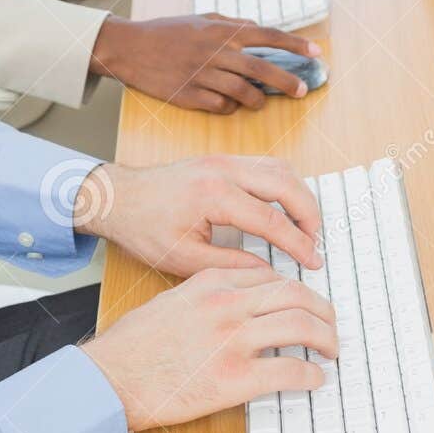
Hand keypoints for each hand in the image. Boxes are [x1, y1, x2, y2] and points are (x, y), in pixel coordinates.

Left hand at [74, 155, 323, 275]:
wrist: (118, 198)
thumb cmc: (143, 228)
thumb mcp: (184, 259)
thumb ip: (230, 266)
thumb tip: (268, 274)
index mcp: (213, 195)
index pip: (270, 219)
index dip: (297, 242)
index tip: (313, 260)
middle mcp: (222, 169)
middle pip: (286, 184)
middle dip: (309, 214)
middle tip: (315, 243)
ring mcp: (223, 159)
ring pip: (280, 167)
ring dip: (299, 195)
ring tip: (305, 227)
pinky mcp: (221, 159)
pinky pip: (266, 164)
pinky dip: (284, 184)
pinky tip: (286, 207)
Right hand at [82, 268, 337, 430]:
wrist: (111, 378)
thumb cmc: (134, 345)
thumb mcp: (172, 301)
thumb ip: (209, 296)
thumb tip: (243, 303)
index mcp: (211, 282)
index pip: (271, 276)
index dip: (297, 290)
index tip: (305, 302)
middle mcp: (226, 305)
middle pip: (295, 295)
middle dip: (322, 309)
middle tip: (330, 323)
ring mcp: (232, 341)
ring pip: (301, 326)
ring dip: (325, 338)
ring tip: (331, 349)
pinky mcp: (235, 378)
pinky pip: (290, 371)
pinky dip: (311, 375)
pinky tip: (315, 379)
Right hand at [90, 13, 321, 111]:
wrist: (130, 48)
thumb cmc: (167, 31)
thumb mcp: (201, 18)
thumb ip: (231, 23)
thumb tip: (258, 28)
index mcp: (222, 30)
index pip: (268, 36)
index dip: (295, 45)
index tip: (316, 52)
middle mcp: (216, 52)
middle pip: (263, 70)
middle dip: (289, 81)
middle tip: (303, 90)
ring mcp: (203, 76)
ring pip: (245, 94)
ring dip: (258, 100)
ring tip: (260, 102)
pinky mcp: (190, 96)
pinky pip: (222, 107)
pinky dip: (230, 107)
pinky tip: (228, 104)